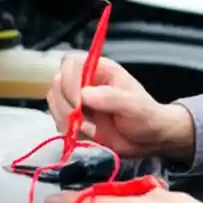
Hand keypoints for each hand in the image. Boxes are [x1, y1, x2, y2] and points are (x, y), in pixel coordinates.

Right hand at [47, 54, 193, 160]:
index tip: (78, 102)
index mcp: (100, 70)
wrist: (148, 139)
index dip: (70, 80)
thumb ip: (111, 98)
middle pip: (58, 82)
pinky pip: (58, 120)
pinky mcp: (74, 118)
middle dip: (66, 102)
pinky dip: (67, 129)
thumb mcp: (134, 106)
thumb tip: (85, 95)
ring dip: (65, 117)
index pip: (72, 63)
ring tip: (87, 127)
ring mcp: (77, 100)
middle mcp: (85, 82)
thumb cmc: (146, 116)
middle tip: (81, 119)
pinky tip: (86, 133)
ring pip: (54, 101)